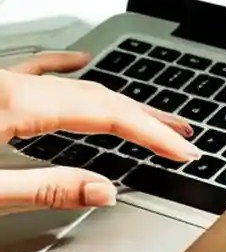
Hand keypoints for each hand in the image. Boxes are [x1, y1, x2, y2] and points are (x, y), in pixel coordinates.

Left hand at [0, 52, 197, 209]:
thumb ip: (43, 189)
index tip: (181, 150)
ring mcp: (2, 82)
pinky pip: (34, 70)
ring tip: (150, 116)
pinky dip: (62, 67)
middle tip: (181, 139)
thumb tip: (103, 191)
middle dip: (146, 119)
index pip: (104, 114)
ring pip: (73, 85)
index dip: (150, 133)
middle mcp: (10, 84)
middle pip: (98, 97)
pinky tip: (79, 61)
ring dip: (116, 101)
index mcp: (13, 102)